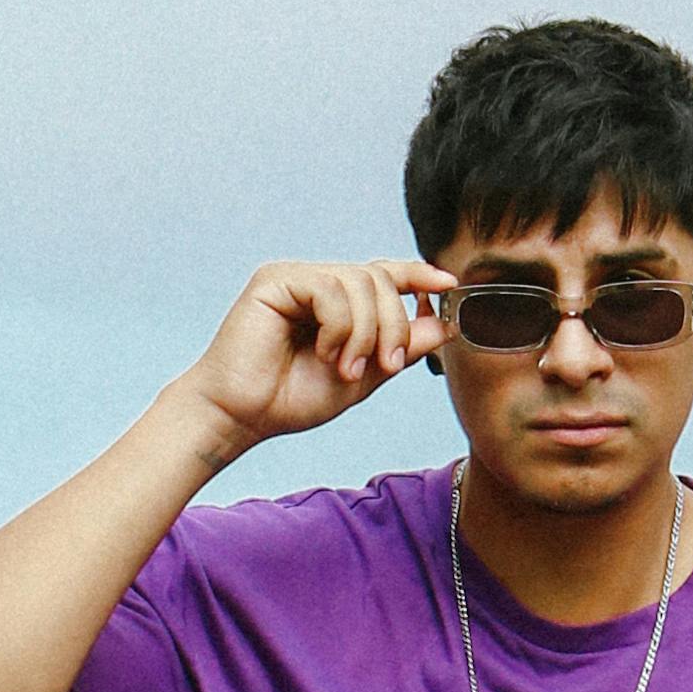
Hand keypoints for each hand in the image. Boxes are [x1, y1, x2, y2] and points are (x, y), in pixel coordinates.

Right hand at [179, 258, 448, 453]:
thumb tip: (445, 324)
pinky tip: (323, 352)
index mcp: (336, 301)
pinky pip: (330, 288)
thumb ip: (400, 349)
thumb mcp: (363, 376)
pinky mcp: (275, 280)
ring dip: (366, 331)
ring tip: (346, 368)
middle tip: (385, 365)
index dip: (417, 275)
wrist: (244, 416)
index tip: (448, 284)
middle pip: (380, 278)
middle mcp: (317, 282)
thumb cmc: (291, 398)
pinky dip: (339, 326)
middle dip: (393, 323)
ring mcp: (296, 277)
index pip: (384, 274)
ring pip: (360, 281)